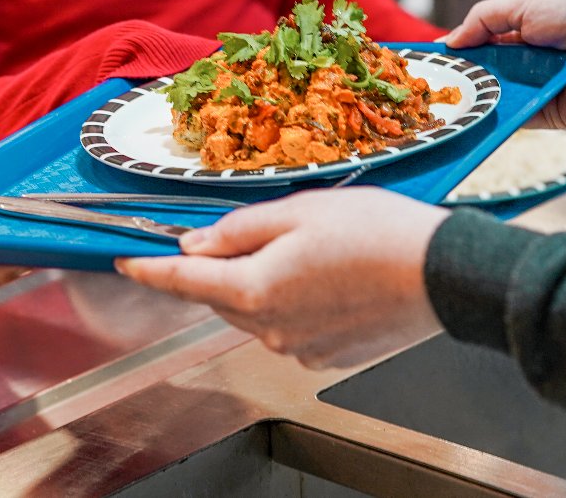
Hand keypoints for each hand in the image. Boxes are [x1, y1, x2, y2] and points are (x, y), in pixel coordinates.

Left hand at [116, 188, 447, 369]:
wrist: (442, 276)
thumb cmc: (377, 234)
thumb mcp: (297, 210)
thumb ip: (238, 229)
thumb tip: (195, 242)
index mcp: (253, 289)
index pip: (181, 280)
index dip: (148, 268)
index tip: (123, 260)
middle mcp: (269, 329)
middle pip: (219, 295)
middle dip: (215, 267)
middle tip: (234, 231)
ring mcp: (299, 347)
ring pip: (254, 311)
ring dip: (258, 282)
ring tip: (301, 247)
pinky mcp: (327, 354)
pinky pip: (289, 326)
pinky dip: (291, 302)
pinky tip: (323, 275)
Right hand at [440, 0, 565, 127]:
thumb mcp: (523, 4)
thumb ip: (481, 21)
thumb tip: (448, 41)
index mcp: (526, 34)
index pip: (483, 46)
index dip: (459, 52)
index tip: (431, 59)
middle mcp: (532, 64)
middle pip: (487, 75)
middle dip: (461, 78)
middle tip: (428, 84)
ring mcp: (540, 91)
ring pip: (497, 98)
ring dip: (475, 97)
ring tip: (442, 99)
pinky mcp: (550, 115)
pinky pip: (516, 117)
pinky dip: (495, 115)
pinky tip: (471, 112)